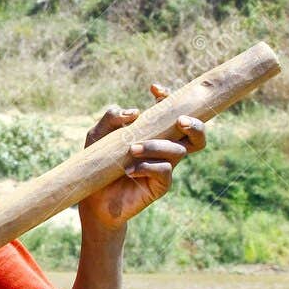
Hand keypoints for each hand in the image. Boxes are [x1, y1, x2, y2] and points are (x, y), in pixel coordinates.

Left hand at [80, 83, 206, 230]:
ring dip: (156, 146)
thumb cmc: (98, 164)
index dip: (170, 97)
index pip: (172, 112)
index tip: (154, 89)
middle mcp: (164, 148)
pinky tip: (129, 170)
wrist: (92, 199)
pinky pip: (165, 171)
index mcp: (153, 132)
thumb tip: (135, 113)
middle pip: (196, 135)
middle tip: (180, 120)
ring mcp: (164, 167)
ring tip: (131, 149)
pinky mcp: (160, 186)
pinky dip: (147, 167)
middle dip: (195, 124)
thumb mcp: (98, 136)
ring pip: (178, 151)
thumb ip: (111, 118)